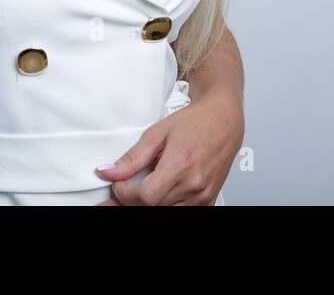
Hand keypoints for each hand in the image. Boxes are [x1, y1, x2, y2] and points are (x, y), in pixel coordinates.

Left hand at [93, 90, 242, 204]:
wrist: (224, 121)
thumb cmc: (196, 122)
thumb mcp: (158, 133)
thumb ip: (133, 157)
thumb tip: (109, 172)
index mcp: (181, 165)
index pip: (145, 197)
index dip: (124, 195)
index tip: (118, 185)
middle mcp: (194, 184)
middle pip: (152, 207)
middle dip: (131, 201)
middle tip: (121, 190)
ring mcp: (203, 196)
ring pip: (165, 212)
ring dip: (147, 204)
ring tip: (140, 189)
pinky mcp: (208, 201)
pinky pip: (181, 213)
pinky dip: (165, 205)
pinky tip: (159, 194)